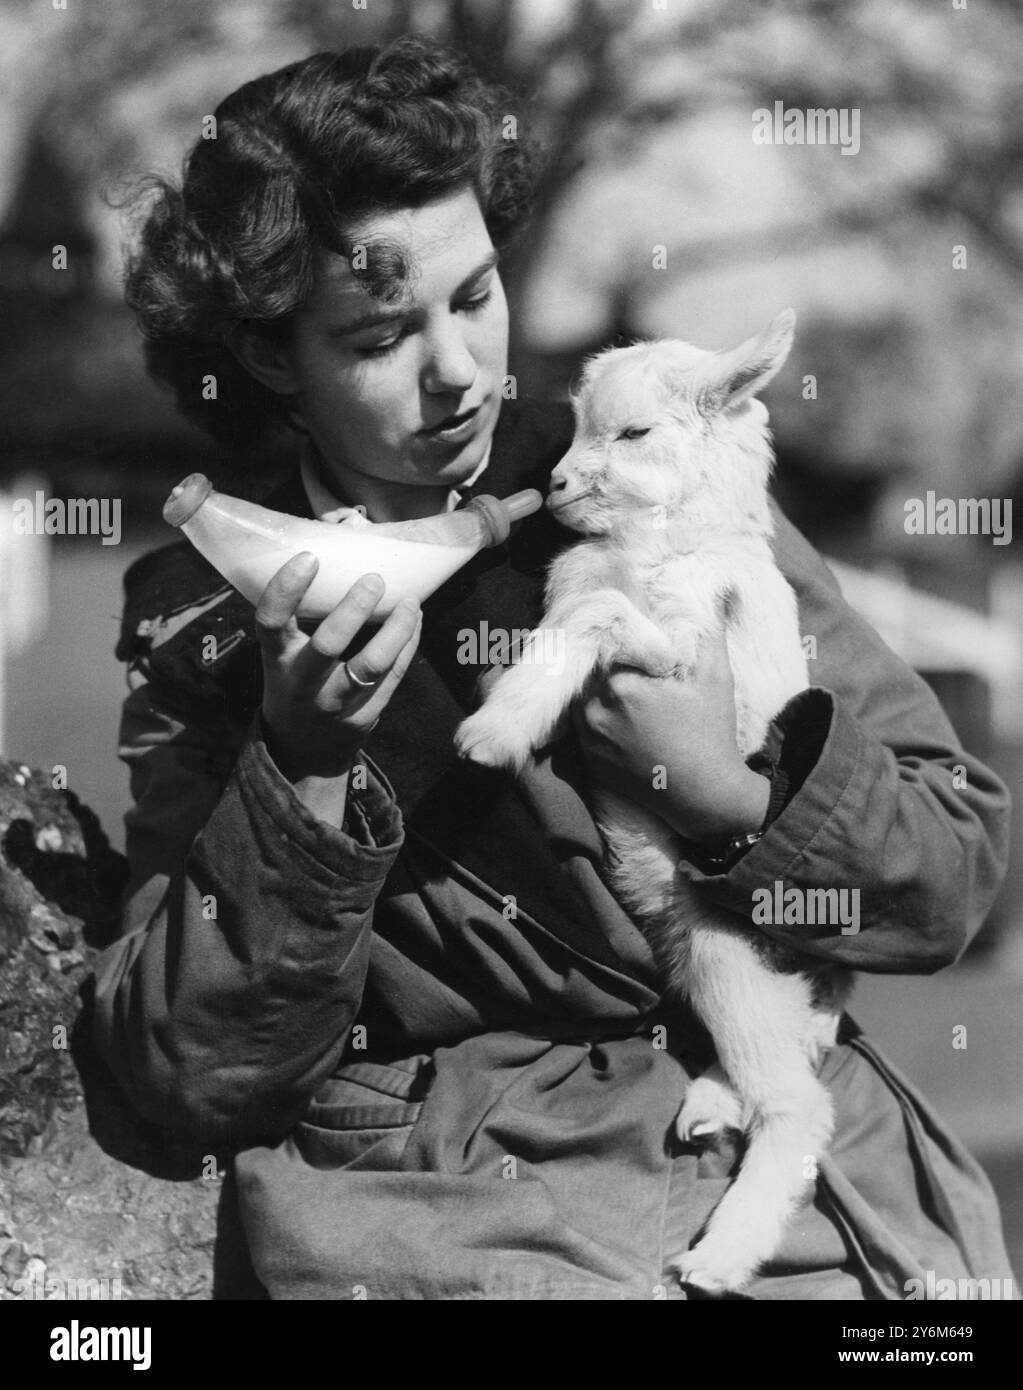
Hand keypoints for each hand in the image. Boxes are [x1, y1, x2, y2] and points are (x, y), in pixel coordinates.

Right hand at [256, 552, 421, 782]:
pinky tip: (414, 622)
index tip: (309, 557)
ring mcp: (334, 704)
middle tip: (375, 579)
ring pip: (371, 665)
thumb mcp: (282, 657)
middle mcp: (302, 683)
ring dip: (396, 629)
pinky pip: (393, 678)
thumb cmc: (294, 685)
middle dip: (354, 608)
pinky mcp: (363, 717)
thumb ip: (299, 621)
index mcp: (276, 659)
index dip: (286, 588)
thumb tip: (336, 559)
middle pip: (328, 644)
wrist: (301, 752)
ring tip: (410, 602)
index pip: (271, 621)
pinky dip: (407, 646)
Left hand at [572, 627, 769, 842]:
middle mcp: (598, 708)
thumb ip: (711, 629)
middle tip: (628, 664)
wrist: (703, 796)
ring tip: (624, 692)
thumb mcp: (716, 678)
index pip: (608, 645)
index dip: (619, 638)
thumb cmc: (712, 734)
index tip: (627, 632)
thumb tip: (723, 589)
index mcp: (624, 683)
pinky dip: (594, 715)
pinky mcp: (587, 759)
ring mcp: (589, 736)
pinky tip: (618, 717)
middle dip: (607, 663)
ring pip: (583, 696)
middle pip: (592, 670)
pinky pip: (581, 724)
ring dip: (598, 690)